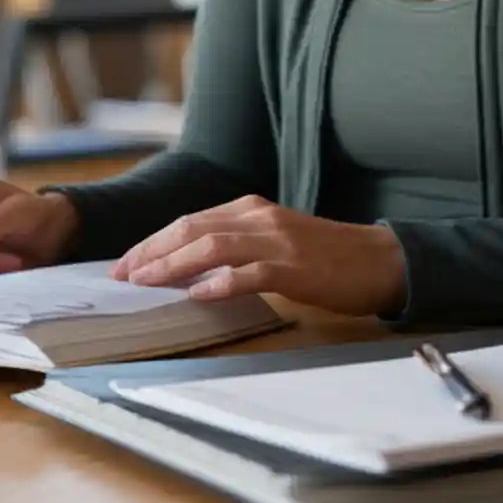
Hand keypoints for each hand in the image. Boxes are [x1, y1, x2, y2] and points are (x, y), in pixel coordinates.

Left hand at [113, 195, 407, 315]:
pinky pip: (250, 273)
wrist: (380, 260)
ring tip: (146, 282)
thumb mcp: (272, 238)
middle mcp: (258, 217)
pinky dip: (220, 282)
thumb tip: (186, 266)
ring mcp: (277, 241)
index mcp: (250, 208)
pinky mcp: (296, 267)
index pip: (189, 220)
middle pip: (191, 228)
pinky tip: (198, 293)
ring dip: (173, 264)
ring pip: (212, 246)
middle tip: (122, 274)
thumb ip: (234, 244)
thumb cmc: (323, 255)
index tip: (126, 262)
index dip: (153, 241)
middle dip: (151, 251)